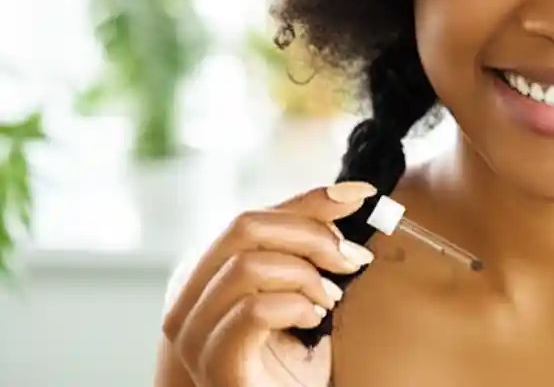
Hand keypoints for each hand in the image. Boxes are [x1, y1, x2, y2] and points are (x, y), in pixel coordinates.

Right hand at [159, 182, 378, 386]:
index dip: (309, 201)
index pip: (250, 217)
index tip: (362, 196)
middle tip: (351, 259)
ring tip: (329, 300)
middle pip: (243, 228)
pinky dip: (295, 307)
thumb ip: (311, 246)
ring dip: (305, 275)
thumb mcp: (305, 292)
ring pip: (247, 266)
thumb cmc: (296, 365)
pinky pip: (254, 311)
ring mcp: (194, 336)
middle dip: (310, 235)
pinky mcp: (215, 365)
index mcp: (204, 278)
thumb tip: (351, 193)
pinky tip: (312, 320)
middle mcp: (186, 302)